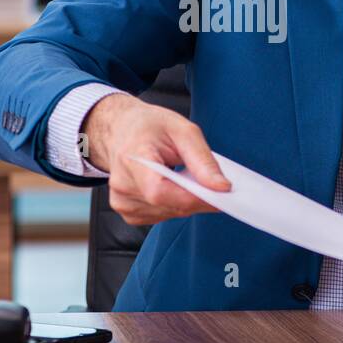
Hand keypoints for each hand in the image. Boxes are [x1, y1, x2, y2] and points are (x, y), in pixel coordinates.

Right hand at [82, 93, 230, 225]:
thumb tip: (222, 187)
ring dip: (188, 201)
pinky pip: (162, 216)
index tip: (221, 194)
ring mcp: (122, 201)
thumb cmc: (149, 126)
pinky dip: (175, 204)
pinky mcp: (127, 212)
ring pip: (170, 213)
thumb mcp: (182, 130)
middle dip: (199, 198)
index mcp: (132, 158)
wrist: (121, 129)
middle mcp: (122, 184)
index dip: (193, 197)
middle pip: (169, 205)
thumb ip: (202, 159)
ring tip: (189, 178)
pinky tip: (173, 187)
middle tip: (217, 185)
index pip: (159, 191)